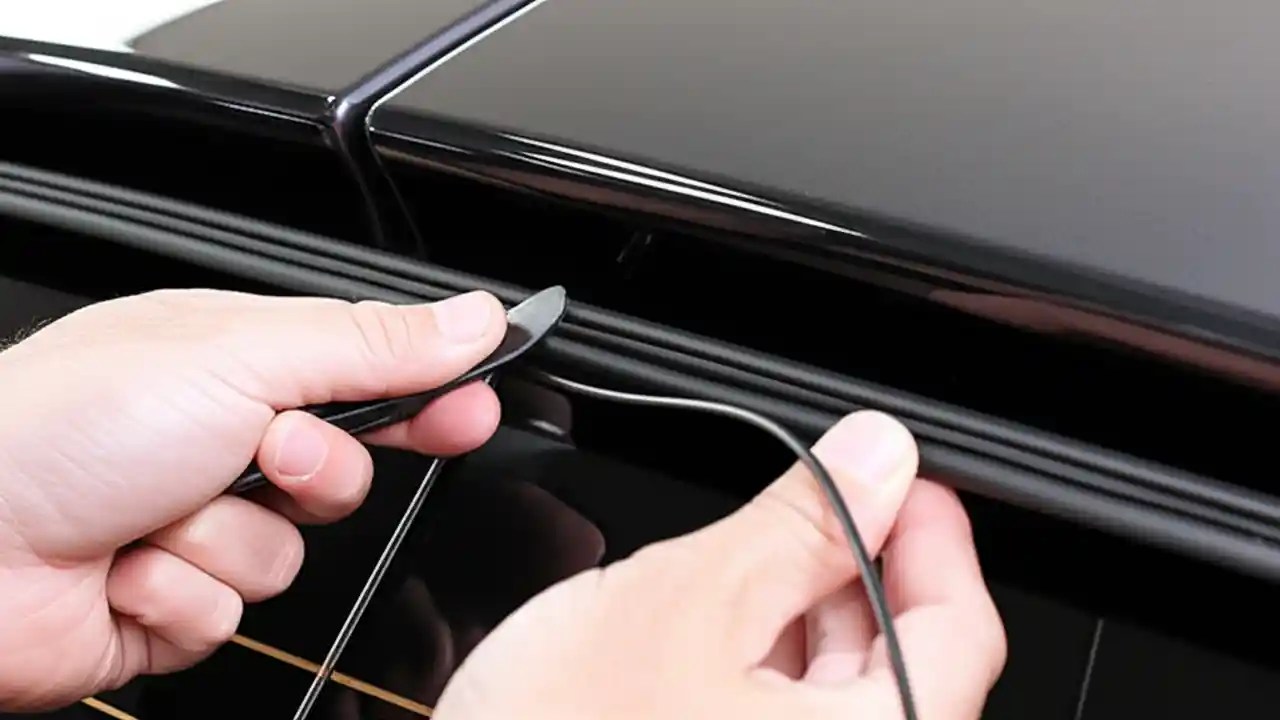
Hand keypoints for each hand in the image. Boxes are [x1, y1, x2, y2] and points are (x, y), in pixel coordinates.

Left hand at [0, 288, 507, 710]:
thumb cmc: (60, 425)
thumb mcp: (239, 357)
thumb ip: (369, 345)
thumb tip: (471, 320)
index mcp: (231, 364)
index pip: (365, 377)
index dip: (430, 396)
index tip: (477, 407)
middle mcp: (213, 444)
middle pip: (340, 474)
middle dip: (310, 471)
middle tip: (268, 451)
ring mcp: (189, 525)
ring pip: (287, 552)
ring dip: (225, 536)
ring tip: (158, 513)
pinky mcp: (167, 602)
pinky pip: (230, 611)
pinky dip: (179, 592)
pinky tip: (124, 567)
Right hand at [434, 412, 1006, 719]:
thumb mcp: (684, 602)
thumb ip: (798, 524)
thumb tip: (878, 456)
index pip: (961, 631)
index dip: (932, 533)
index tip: (900, 477)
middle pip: (908, 667)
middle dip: (864, 568)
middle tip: (825, 496)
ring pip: (841, 701)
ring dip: (812, 615)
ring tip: (761, 553)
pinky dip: (767, 671)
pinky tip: (723, 631)